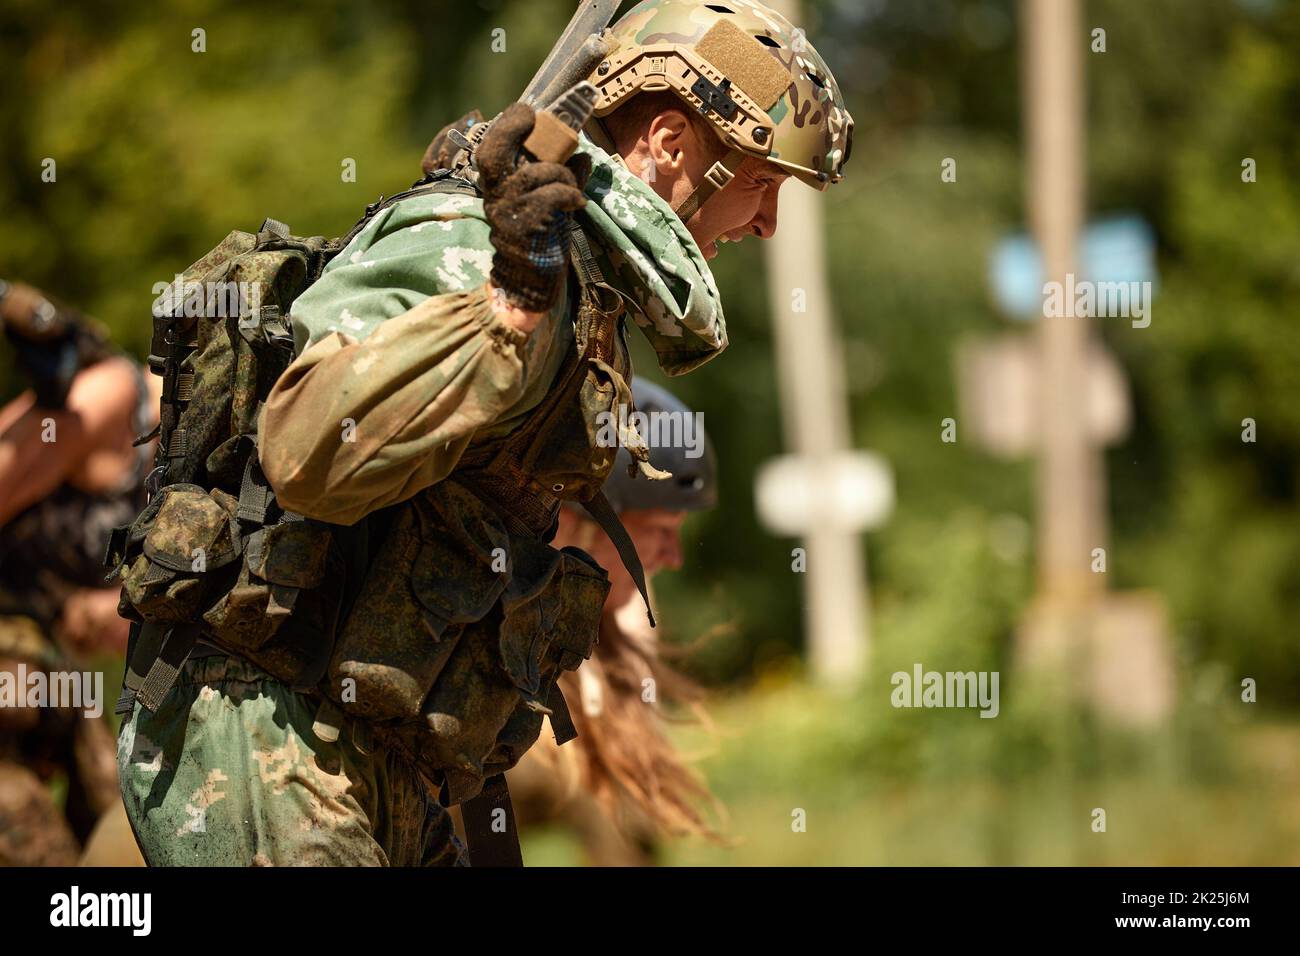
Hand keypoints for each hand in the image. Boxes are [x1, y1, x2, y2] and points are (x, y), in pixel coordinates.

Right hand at [477, 102, 591, 314]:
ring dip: (562, 176)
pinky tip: (576, 205)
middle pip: (494, 151)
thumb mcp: (548, 203)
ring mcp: (508, 211)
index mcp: (497, 186)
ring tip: (572, 192)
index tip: (527, 111)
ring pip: (537, 173)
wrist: (528, 283)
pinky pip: (552, 195)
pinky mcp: (525, 227)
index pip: (491, 147)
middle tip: (533, 118)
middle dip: (512, 127)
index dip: (508, 124)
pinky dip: (570, 195)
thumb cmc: (539, 239)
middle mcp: (496, 195)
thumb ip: (560, 178)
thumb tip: (582, 154)